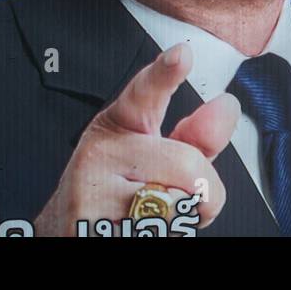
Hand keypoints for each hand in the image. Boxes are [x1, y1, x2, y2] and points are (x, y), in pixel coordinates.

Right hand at [33, 43, 240, 235]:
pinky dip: (166, 234)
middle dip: (200, 192)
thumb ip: (195, 136)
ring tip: (150, 217)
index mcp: (120, 124)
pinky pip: (163, 231)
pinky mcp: (89, 229)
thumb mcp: (151, 153)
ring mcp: (91, 195)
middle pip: (189, 167)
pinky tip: (138, 228)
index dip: (165, 73)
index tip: (181, 55)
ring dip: (181, 219)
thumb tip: (226, 107)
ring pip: (180, 207)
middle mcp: (101, 154)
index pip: (146, 92)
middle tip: (172, 197)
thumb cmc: (114, 189)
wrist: (64, 230)